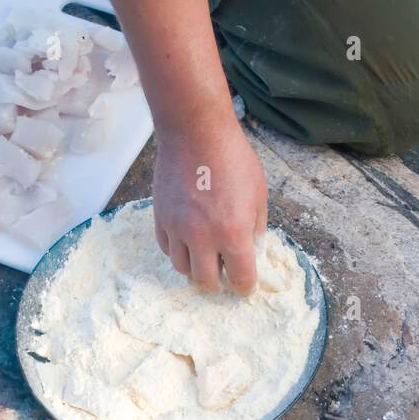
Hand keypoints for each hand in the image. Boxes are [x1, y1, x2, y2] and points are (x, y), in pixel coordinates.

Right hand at [152, 115, 267, 294]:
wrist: (195, 133)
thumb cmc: (232, 159)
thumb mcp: (258, 193)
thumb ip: (256, 227)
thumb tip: (252, 250)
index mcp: (233, 233)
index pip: (240, 278)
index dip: (245, 286)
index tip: (246, 286)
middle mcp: (203, 237)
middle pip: (207, 281)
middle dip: (219, 281)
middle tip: (224, 273)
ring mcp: (178, 229)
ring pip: (183, 269)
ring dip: (196, 267)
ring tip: (205, 256)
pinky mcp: (161, 219)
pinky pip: (168, 249)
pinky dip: (179, 251)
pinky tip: (189, 241)